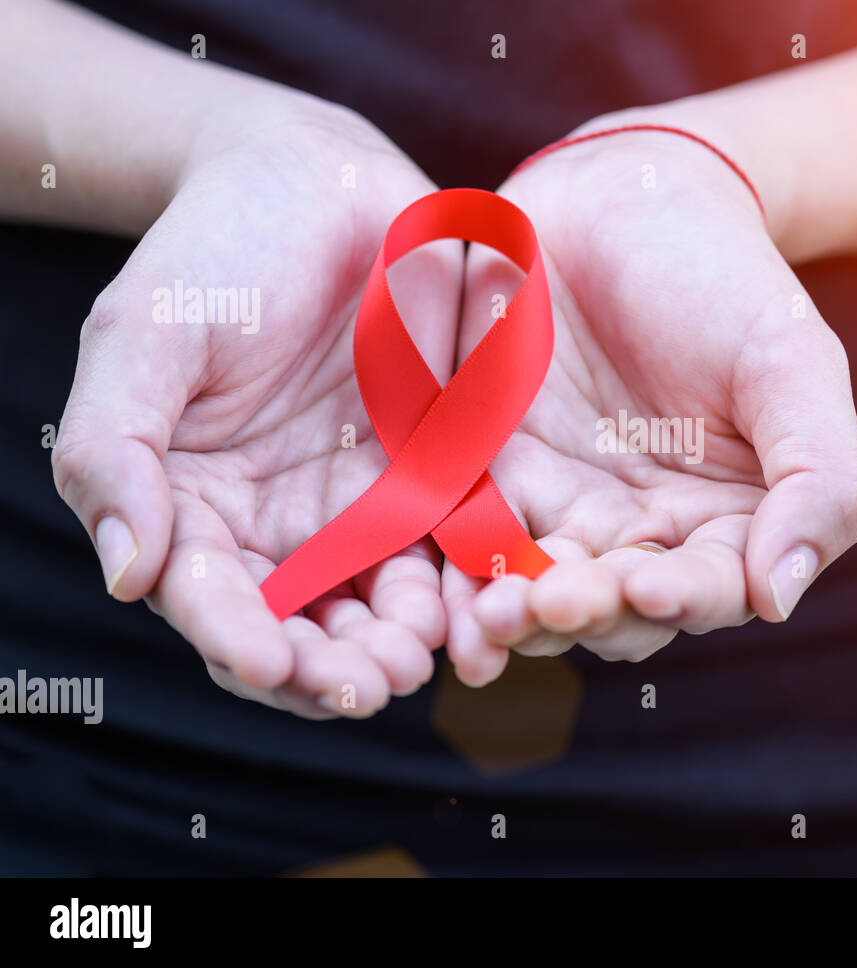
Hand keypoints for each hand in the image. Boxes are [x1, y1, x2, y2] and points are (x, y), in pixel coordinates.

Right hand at [53, 101, 459, 717]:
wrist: (313, 183)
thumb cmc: (211, 255)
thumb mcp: (141, 342)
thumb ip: (119, 455)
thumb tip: (128, 577)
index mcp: (199, 509)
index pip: (214, 602)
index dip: (237, 640)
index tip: (267, 663)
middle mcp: (283, 526)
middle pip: (306, 625)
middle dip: (332, 666)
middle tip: (365, 687)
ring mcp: (366, 504)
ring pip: (385, 601)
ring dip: (402, 640)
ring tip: (419, 657)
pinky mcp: (441, 473)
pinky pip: (456, 542)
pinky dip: (467, 581)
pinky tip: (481, 600)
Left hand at [444, 125, 856, 684]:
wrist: (625, 194)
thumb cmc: (726, 278)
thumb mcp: (794, 366)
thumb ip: (818, 479)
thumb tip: (780, 599)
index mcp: (728, 521)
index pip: (712, 588)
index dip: (682, 598)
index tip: (648, 587)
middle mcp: (644, 532)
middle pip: (617, 607)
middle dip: (586, 613)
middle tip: (550, 604)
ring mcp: (562, 509)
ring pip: (538, 589)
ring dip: (516, 613)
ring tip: (491, 613)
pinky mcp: (488, 477)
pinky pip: (468, 538)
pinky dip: (457, 575)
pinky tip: (446, 590)